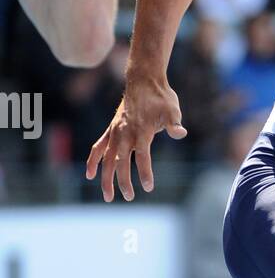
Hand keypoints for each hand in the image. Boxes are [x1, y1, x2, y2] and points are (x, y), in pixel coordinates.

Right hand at [86, 78, 186, 201]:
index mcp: (141, 130)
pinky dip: (93, 160)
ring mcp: (115, 131)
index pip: (142, 156)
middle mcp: (125, 132)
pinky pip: (98, 147)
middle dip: (123, 181)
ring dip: (105, 178)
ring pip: (106, 158)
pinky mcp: (111, 130)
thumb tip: (181, 133)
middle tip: (129, 197)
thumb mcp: (172, 110)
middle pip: (120, 161)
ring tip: (108, 197)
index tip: (148, 187)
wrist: (143, 80)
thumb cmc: (161, 97)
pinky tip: (90, 175)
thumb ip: (174, 124)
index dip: (144, 172)